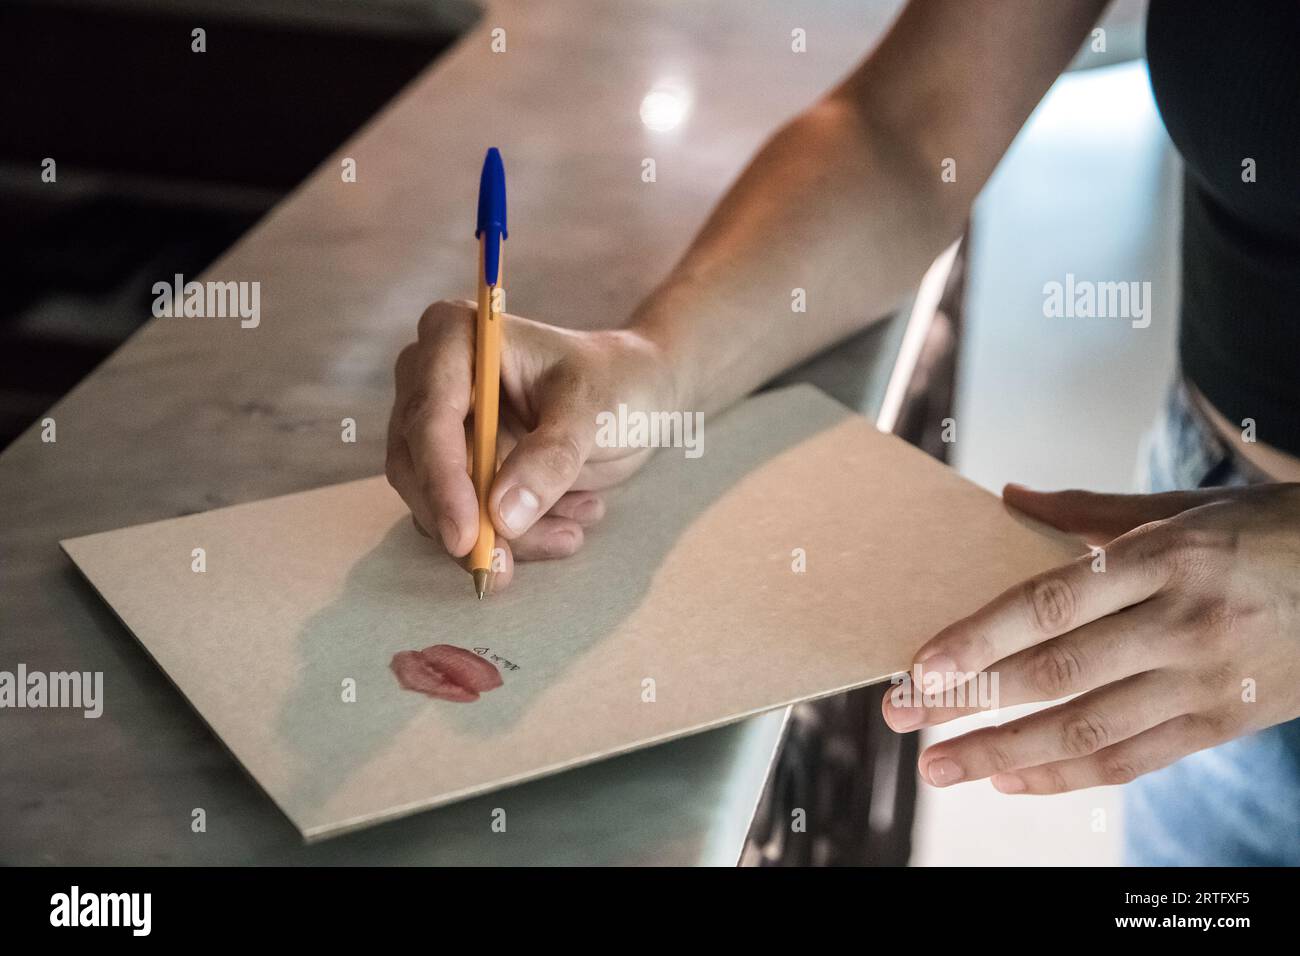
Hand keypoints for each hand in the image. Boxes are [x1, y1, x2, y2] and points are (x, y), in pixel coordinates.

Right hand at [387, 300, 676, 590]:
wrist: (639, 393)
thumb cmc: (616, 383)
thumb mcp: (594, 412)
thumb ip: (551, 459)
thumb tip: (502, 515)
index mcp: (455, 337)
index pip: (430, 418)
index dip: (444, 482)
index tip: (468, 538)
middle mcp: (430, 378)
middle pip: (416, 466)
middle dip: (465, 523)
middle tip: (506, 567)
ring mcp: (439, 426)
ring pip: (435, 502)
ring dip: (498, 536)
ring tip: (572, 531)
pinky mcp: (456, 468)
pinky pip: (462, 519)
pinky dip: (511, 538)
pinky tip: (568, 526)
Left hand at [883, 482, 1299, 792]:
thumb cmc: (1265, 534)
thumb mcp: (1186, 507)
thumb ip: (1091, 513)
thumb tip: (1008, 497)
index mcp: (1165, 555)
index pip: (1050, 603)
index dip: (979, 638)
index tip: (920, 666)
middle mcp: (1184, 621)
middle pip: (1056, 673)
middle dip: (969, 702)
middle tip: (900, 718)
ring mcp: (1209, 680)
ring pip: (1089, 729)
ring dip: (1003, 752)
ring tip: (939, 768)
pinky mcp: (1228, 723)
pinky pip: (1134, 761)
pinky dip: (1067, 775)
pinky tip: (1010, 778)